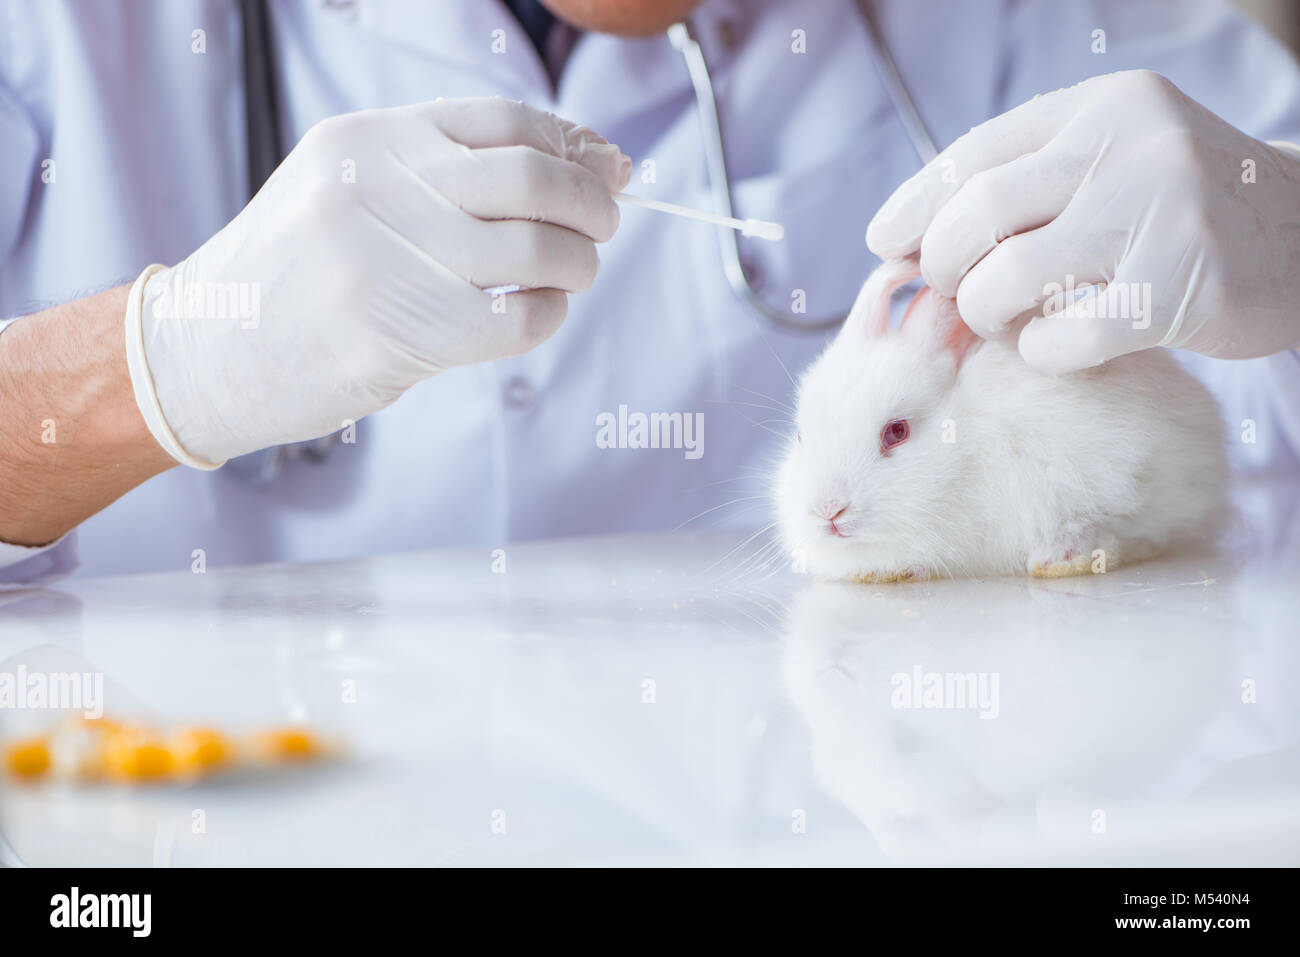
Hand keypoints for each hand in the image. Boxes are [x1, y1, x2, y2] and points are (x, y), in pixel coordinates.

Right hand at [127, 97, 630, 467]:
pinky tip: (536, 313)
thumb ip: (445, 174)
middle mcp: (377, 188)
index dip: (572, 144)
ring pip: (537, 249)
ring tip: (573, 273)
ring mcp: (387, 260)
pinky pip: (520, 318)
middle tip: (606, 223)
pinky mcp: (400, 333)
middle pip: (532, 179)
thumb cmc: (294, 275)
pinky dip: (549, 315)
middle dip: (592, 202)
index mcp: (367, 140)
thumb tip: (582, 166)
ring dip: (579, 263)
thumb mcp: (347, 190)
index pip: (503, 120)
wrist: (205, 352)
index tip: (608, 168)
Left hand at [866, 70, 1299, 373]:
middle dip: (944, 266)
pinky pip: (1061, 340)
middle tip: (955, 292)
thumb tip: (904, 239)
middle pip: (978, 215)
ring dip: (989, 314)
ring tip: (1011, 318)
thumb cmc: (1179, 214)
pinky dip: (1043, 353)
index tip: (883, 243)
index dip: (916, 205)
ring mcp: (1161, 212)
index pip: (976, 154)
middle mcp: (1131, 145)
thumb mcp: (1108, 168)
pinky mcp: (1183, 288)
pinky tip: (1061, 344)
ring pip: (1007, 278)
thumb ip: (1024, 187)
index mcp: (1101, 109)